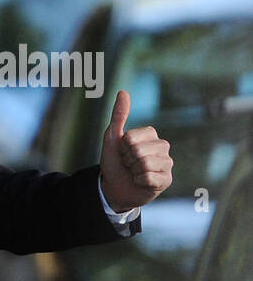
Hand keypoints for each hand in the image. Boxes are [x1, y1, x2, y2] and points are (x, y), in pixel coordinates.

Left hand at [99, 90, 172, 211]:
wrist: (115, 188)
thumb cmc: (115, 162)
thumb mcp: (112, 138)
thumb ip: (118, 115)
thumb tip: (122, 92)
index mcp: (151, 134)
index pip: (131, 138)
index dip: (122, 147)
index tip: (123, 151)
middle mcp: (163, 146)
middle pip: (138, 151)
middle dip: (127, 160)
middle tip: (128, 164)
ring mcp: (167, 163)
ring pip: (144, 164)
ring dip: (133, 171)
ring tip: (134, 172)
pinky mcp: (167, 180)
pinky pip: (149, 178)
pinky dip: (139, 181)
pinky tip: (140, 182)